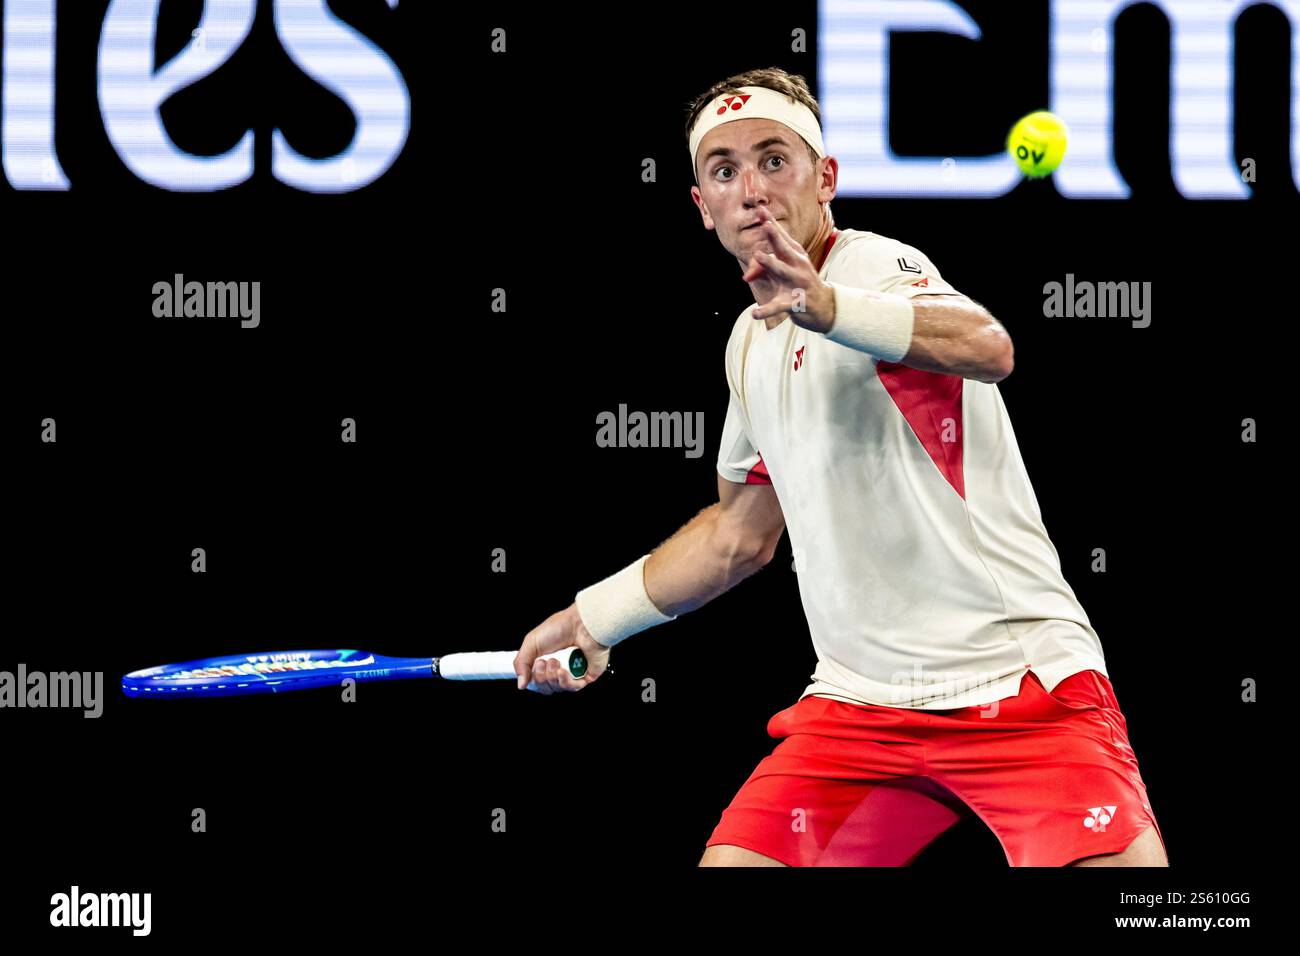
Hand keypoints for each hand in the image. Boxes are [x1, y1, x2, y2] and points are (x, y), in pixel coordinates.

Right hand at [513, 603, 610, 694]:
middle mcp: (558, 669)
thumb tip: (521, 685)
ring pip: (558, 688)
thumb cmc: (559, 627)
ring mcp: (572, 674)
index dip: (532, 680)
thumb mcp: (531, 642)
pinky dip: (565, 682)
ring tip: (555, 662)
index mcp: (545, 661)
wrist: (581, 624)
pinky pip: (573, 688)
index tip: (533, 667)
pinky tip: (563, 671)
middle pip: (545, 687)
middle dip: (541, 677)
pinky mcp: (585, 676)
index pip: (536, 681)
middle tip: (543, 662)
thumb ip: (521, 663)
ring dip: (552, 677)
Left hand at [740, 207, 834, 332]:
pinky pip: (778, 306)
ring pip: (782, 271)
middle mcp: (798, 265)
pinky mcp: (795, 302)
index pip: (781, 236)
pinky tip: (755, 314)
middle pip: (784, 248)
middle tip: (766, 225)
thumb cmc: (800, 284)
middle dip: (775, 236)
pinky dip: (766, 310)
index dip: (770, 223)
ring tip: (757, 255)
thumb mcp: (783, 273)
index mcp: (795, 255)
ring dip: (770, 263)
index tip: (759, 209)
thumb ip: (762, 271)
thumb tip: (746, 276)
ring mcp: (797, 283)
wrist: (824, 306)